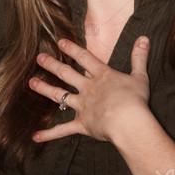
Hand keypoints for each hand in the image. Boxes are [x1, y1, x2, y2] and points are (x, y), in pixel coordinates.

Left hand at [28, 36, 150, 143]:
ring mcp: (82, 106)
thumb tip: (144, 38)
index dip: (72, 49)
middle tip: (39, 57)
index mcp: (102, 76)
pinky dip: (49, 134)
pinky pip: (62, 130)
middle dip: (52, 64)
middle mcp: (88, 88)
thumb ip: (139, 57)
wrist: (127, 121)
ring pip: (59, 95)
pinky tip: (35, 136)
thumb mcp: (140, 76)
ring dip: (44, 89)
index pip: (84, 58)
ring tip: (31, 83)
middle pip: (66, 73)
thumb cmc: (134, 99)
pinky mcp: (81, 124)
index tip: (59, 42)